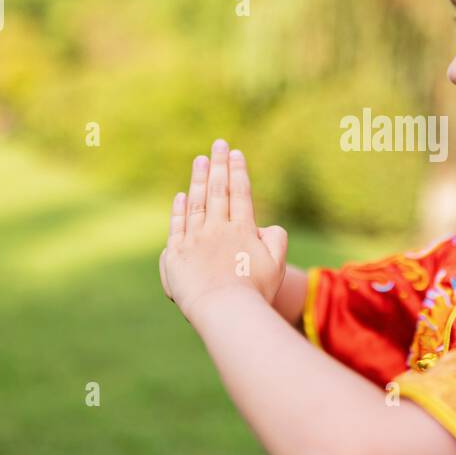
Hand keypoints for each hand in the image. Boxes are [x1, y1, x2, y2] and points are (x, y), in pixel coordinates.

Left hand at [159, 139, 287, 321]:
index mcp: (243, 230)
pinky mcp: (177, 254)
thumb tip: (265, 226)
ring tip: (200, 159)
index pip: (241, 194)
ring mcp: (196, 239)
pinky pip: (178, 226)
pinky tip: (181, 196)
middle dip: (219, 164)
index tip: (236, 154)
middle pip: (219, 190)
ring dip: (199, 179)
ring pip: (197, 202)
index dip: (238, 172)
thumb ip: (276, 239)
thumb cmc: (254, 292)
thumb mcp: (277, 265)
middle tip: (218, 143)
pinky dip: (179, 209)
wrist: (224, 310)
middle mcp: (218, 229)